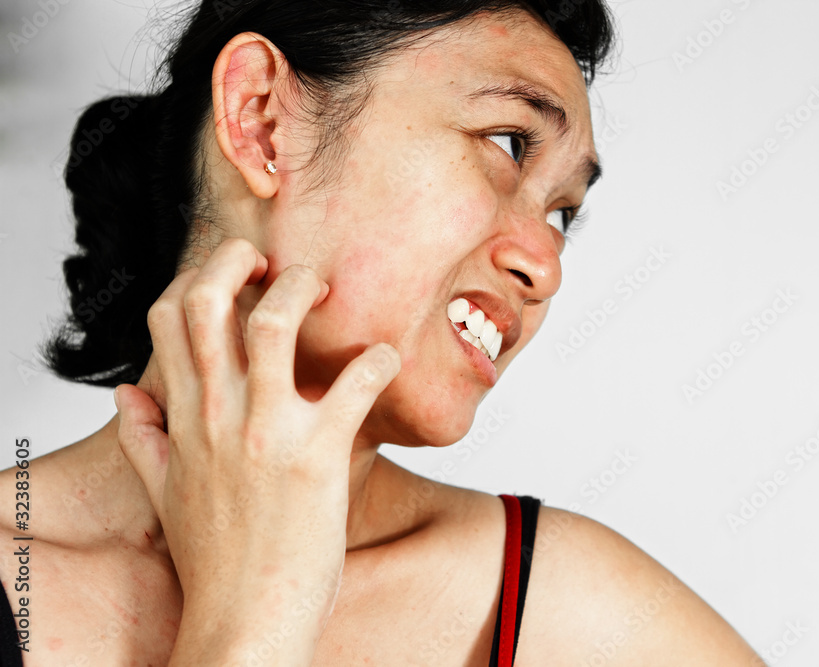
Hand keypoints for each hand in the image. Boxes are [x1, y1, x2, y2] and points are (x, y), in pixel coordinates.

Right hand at [114, 238, 399, 664]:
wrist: (245, 621)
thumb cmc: (215, 559)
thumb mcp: (165, 494)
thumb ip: (144, 438)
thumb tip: (125, 395)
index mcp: (185, 419)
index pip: (169, 318)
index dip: (198, 277)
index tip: (233, 272)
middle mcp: (220, 416)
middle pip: (211, 303)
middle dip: (240, 260)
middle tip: (275, 260)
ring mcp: (266, 433)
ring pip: (275, 324)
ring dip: (304, 290)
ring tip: (328, 290)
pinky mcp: (317, 457)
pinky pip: (354, 383)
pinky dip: (378, 359)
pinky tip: (387, 359)